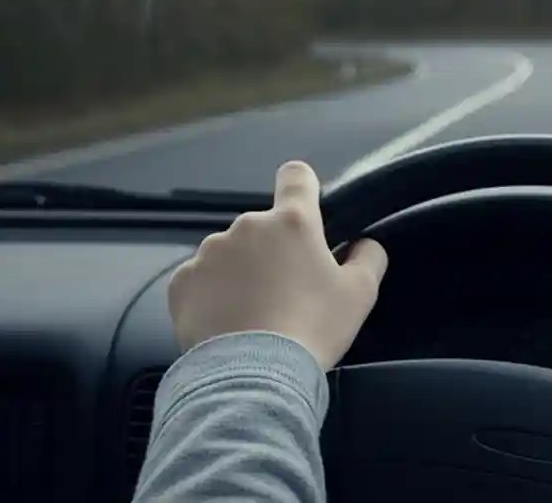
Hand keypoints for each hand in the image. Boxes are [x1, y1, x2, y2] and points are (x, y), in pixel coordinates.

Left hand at [168, 161, 387, 369]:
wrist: (252, 375)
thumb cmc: (313, 329)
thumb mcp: (361, 293)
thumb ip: (369, 256)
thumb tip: (363, 243)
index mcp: (293, 222)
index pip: (296, 176)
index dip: (302, 186)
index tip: (306, 205)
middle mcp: (247, 226)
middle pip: (264, 227)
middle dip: (274, 251)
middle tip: (287, 292)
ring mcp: (209, 252)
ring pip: (232, 253)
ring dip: (242, 272)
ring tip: (254, 313)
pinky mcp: (182, 281)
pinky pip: (202, 279)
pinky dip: (214, 294)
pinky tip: (228, 322)